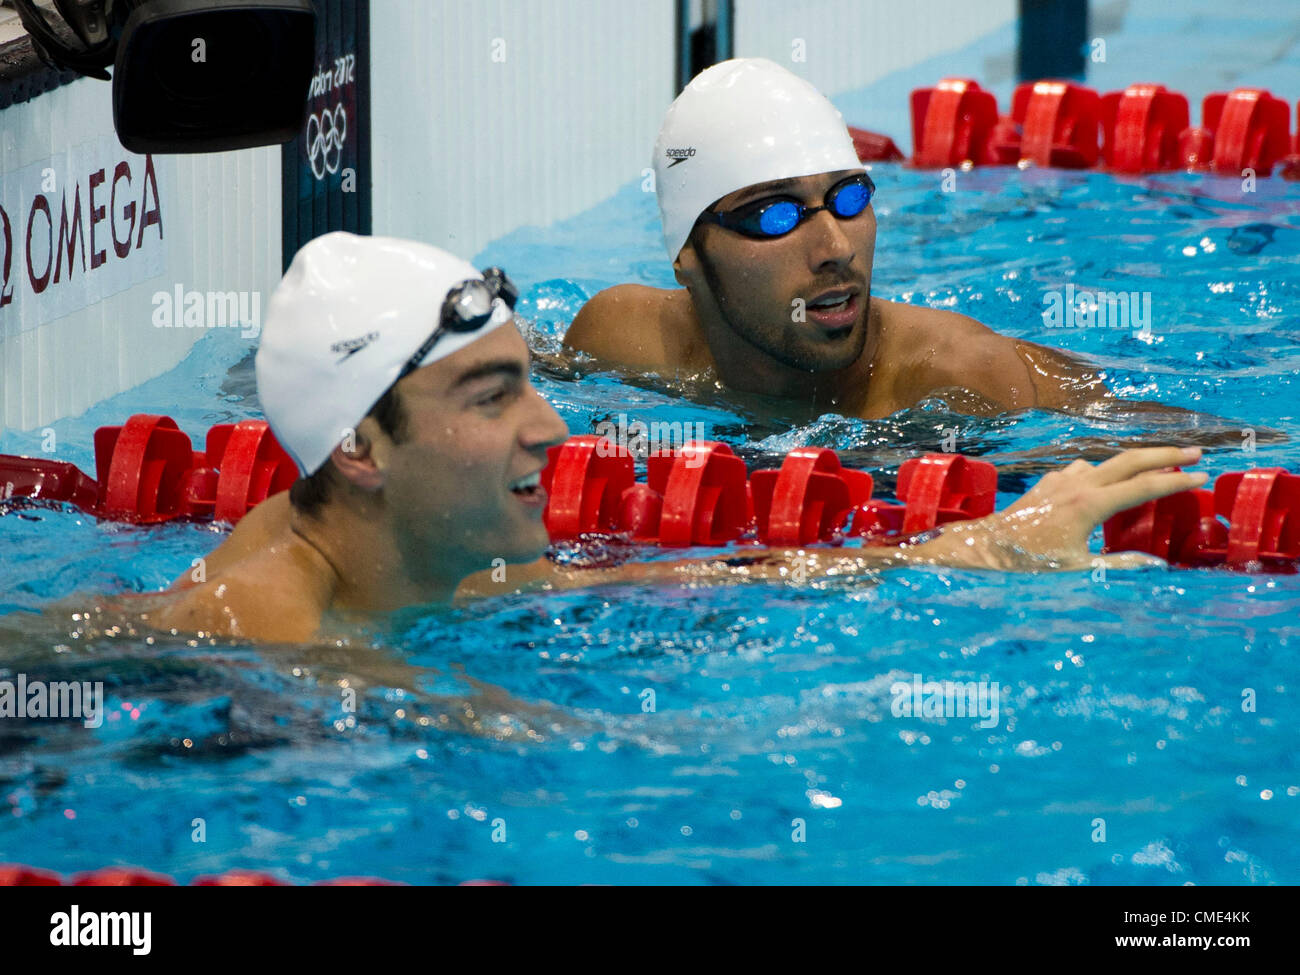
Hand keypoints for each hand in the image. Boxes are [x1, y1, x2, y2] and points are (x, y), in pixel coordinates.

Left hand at [937, 445, 1209, 570]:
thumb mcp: (1078, 569)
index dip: (1175, 482)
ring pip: (1106, 462)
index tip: (1202, 477)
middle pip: (1129, 460)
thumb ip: (1119, 565)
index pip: (1142, 487)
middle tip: (1195, 453)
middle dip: (1164, 455)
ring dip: (1134, 461)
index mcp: (1088, 504)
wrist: (987, 546)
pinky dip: (1104, 470)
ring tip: (1158, 467)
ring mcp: (1060, 480)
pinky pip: (1083, 469)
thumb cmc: (1029, 561)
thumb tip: (1155, 566)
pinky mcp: (1048, 483)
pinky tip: (1106, 481)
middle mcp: (1076, 485)